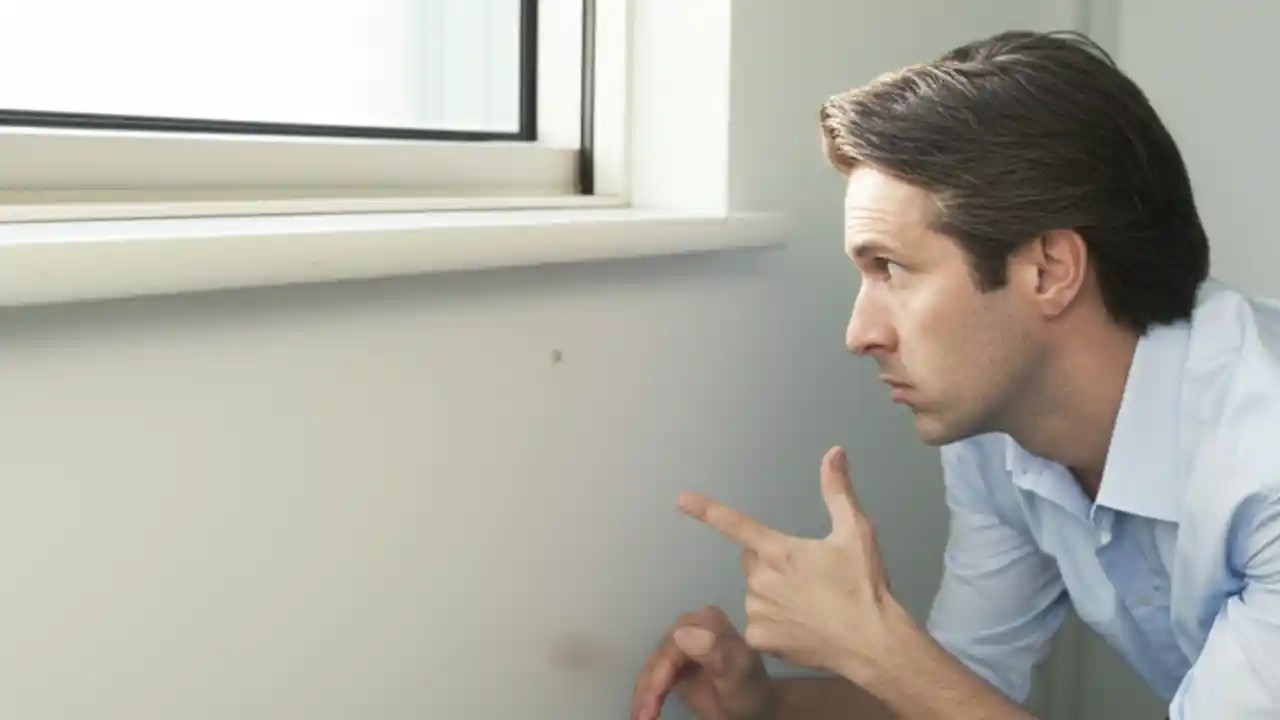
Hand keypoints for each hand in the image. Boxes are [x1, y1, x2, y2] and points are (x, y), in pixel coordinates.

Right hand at [631, 606, 776, 719]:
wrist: (757, 708)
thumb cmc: (751, 693)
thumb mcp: (738, 675)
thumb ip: (716, 654)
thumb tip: (682, 633)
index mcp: (708, 622)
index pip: (673, 644)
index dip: (661, 671)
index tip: (655, 698)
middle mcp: (691, 626)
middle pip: (659, 657)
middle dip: (649, 689)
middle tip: (643, 717)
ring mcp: (680, 644)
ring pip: (651, 670)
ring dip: (643, 696)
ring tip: (640, 719)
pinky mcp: (673, 662)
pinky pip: (653, 678)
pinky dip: (645, 697)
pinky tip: (641, 714)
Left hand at [677, 447, 893, 680]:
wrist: (872, 643)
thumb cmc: (864, 585)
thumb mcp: (856, 532)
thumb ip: (838, 491)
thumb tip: (834, 451)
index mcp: (779, 550)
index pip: (736, 524)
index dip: (706, 510)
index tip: (680, 499)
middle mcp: (761, 579)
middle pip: (753, 561)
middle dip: (771, 563)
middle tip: (807, 575)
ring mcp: (757, 610)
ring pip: (756, 593)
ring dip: (773, 594)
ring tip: (809, 605)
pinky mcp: (758, 638)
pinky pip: (757, 623)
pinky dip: (774, 624)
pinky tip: (801, 627)